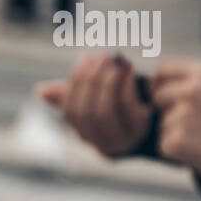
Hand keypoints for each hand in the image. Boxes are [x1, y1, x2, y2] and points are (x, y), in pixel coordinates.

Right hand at [38, 53, 152, 157]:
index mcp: (85, 134)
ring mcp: (121, 140)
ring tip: (114, 60)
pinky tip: (129, 69)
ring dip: (107, 82)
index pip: (71, 111)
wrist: (161, 123)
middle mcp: (100, 143)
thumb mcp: (96, 101)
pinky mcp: (142, 132)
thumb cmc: (123, 108)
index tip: (85, 58)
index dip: (75, 84)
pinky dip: (127, 86)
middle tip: (101, 56)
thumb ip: (69, 96)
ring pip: (105, 111)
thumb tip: (39, 90)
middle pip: (86, 112)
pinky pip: (129, 108)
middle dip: (91, 81)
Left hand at [151, 61, 200, 200]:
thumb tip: (180, 83)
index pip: (164, 70)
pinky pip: (164, 146)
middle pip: (158, 98)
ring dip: (176, 134)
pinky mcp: (175, 140)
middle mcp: (190, 91)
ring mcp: (180, 116)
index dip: (158, 84)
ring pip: (162, 124)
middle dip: (168, 111)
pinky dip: (178, 153)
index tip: (159, 94)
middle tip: (195, 126)